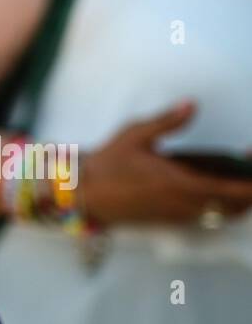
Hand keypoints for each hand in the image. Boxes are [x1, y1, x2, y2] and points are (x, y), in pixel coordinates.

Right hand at [80, 101, 251, 226]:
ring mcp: (178, 215)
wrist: (87, 194)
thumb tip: (191, 105)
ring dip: (238, 201)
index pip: (228, 190)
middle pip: (233, 207)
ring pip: (222, 215)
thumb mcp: (136, 135)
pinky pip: (207, 217)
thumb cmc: (109, 164)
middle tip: (250, 170)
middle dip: (248, 193)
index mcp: (178, 183)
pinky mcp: (171, 219)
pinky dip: (222, 206)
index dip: (249, 185)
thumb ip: (167, 120)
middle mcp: (183, 204)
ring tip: (241, 178)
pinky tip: (218, 189)